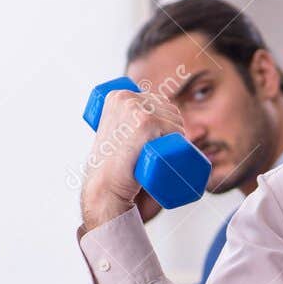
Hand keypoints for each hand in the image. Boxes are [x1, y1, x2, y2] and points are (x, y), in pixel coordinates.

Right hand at [79, 85, 185, 230]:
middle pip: (169, 110)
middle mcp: (126, 96)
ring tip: (159, 153)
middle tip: (158, 152)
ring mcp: (135, 108)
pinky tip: (165, 150)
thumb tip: (139, 119)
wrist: (104, 188)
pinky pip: (175, 129)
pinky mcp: (145, 122)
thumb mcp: (114, 133)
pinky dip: (177, 140)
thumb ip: (123, 122)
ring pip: (175, 121)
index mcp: (118, 95)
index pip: (158, 103)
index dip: (166, 122)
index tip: (156, 141)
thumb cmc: (110, 167)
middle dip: (173, 130)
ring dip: (177, 138)